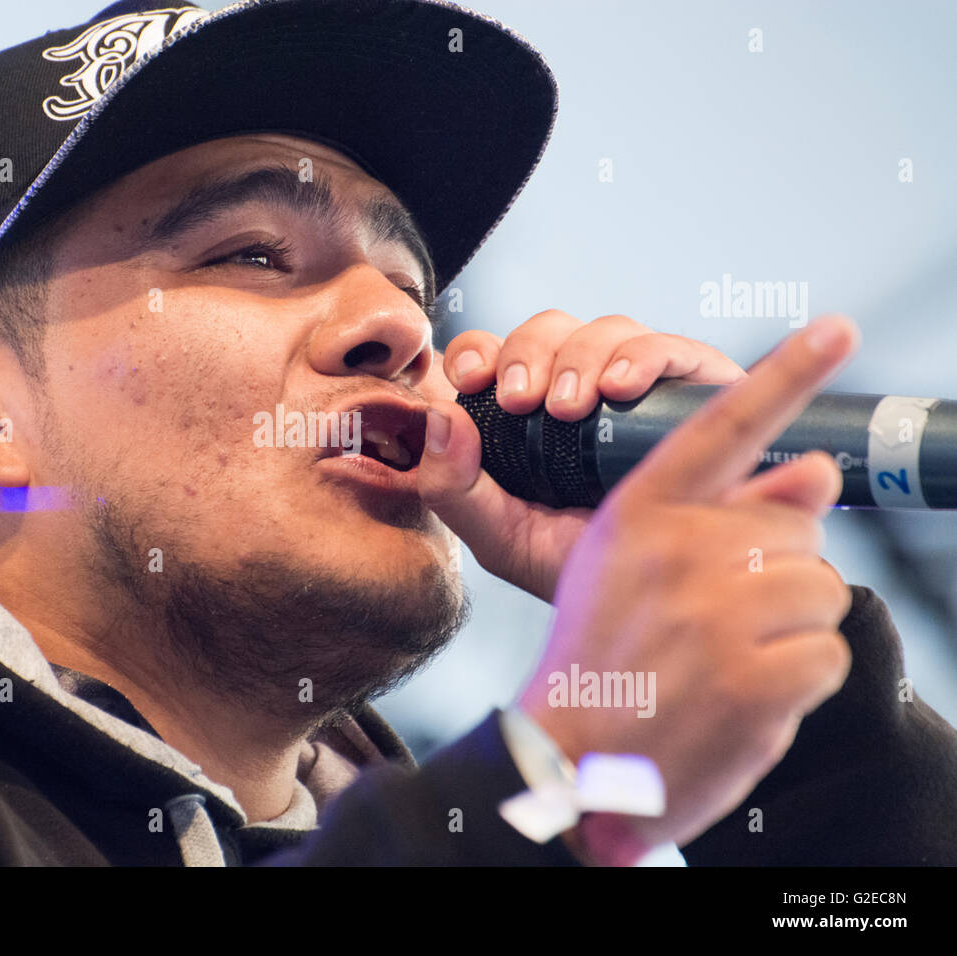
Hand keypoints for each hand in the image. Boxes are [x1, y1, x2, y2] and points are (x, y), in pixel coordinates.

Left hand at [419, 309, 745, 602]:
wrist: (672, 599)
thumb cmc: (584, 571)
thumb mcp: (502, 539)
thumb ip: (452, 486)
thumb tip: (439, 414)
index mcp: (528, 417)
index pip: (493, 356)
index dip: (476, 352)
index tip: (471, 379)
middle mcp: (584, 390)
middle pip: (547, 331)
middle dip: (526, 353)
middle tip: (522, 400)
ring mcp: (641, 386)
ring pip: (605, 330)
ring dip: (579, 358)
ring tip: (572, 407)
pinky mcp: (698, 389)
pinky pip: (670, 348)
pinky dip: (641, 357)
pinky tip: (621, 389)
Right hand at [512, 314, 858, 852]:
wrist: (570, 759)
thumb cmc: (600, 656)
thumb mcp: (626, 567)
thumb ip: (718, 512)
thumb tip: (818, 469)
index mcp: (637, 512)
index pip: (721, 428)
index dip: (786, 373)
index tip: (837, 327)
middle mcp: (676, 550)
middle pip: (794, 524)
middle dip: (776, 566)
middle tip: (720, 616)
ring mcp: (716, 614)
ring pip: (820, 587)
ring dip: (791, 627)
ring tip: (727, 658)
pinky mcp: (754, 680)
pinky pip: (828, 652)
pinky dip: (799, 681)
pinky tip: (743, 697)